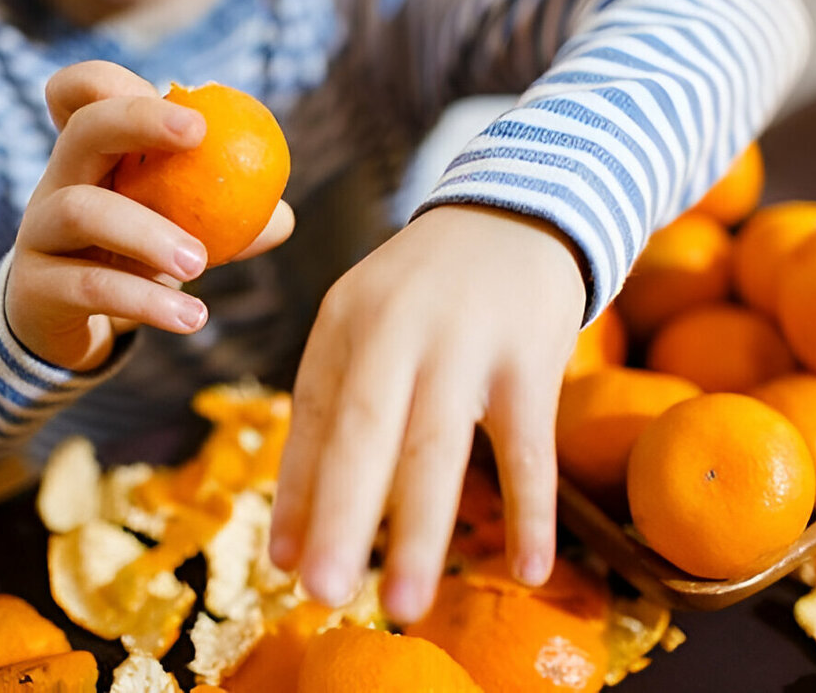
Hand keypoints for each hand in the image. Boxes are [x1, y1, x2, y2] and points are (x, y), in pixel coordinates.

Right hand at [6, 61, 293, 370]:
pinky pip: (90, 286)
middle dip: (139, 120)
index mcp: (93, 156)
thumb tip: (284, 217)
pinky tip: (191, 317)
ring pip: (81, 210)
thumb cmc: (128, 261)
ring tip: (199, 264)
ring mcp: (39, 232)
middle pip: (83, 128)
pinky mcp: (36, 289)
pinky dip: (146, 301)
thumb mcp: (172, 232)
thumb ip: (223, 220)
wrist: (66, 328)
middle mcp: (58, 181)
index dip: (114, 82)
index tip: (183, 107)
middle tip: (199, 134)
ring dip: (147, 233)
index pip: (81, 92)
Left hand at [268, 204, 585, 624]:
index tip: (284, 565)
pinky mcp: (530, 358)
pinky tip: (530, 571)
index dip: (298, 493)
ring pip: (438, 446)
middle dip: (341, 516)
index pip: (314, 417)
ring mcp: (466, 342)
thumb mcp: (368, 319)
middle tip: (321, 594)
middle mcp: (397, 329)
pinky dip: (530, 512)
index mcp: (346, 320)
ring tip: (404, 604)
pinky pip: (530, 447)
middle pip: (365, 432)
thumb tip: (300, 518)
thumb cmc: (428, 288)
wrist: (519, 210)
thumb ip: (337, 403)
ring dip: (420, 532)